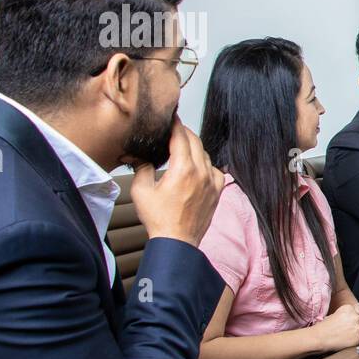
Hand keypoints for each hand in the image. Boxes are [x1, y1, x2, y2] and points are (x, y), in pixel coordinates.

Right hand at [132, 116, 224, 245]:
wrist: (177, 241)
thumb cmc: (159, 219)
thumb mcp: (141, 190)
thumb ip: (142, 167)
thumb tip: (144, 157)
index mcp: (183, 169)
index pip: (181, 136)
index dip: (175, 124)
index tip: (171, 117)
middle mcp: (201, 172)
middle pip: (195, 141)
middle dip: (184, 133)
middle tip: (174, 129)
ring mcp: (212, 182)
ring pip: (206, 155)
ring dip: (195, 148)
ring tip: (182, 149)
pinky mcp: (217, 192)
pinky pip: (215, 170)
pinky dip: (206, 164)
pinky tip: (197, 167)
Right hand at [314, 303, 358, 350]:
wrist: (319, 338)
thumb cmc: (324, 328)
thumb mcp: (336, 315)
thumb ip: (348, 314)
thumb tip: (357, 316)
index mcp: (348, 308)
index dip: (358, 314)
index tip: (356, 319)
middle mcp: (354, 315)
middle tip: (349, 330)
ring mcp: (357, 326)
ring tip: (348, 335)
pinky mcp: (358, 336)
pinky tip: (349, 340)